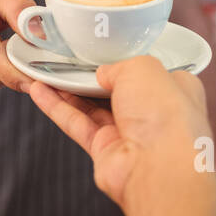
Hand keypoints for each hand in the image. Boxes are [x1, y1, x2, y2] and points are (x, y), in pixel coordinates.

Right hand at [0, 0, 35, 93]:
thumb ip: (19, 8)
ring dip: (16, 60)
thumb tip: (42, 34)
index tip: (39, 82)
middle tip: (33, 38)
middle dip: (27, 59)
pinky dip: (7, 66)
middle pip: (4, 67)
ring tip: (5, 36)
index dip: (15, 72)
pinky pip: (0, 78)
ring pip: (5, 75)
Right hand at [28, 56, 208, 212]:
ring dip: (67, 89)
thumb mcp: (144, 67)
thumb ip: (118, 65)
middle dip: (90, 75)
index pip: (147, 70)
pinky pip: (77, 124)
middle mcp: (153, 113)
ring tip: (45, 70)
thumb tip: (102, 73)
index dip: (124, 59)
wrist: (158, 168)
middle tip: (66, 58)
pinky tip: (40, 91)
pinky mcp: (106, 150)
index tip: (100, 46)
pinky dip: (58, 108)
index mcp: (174, 89)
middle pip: (115, 89)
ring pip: (91, 106)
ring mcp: (129, 133)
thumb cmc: (167, 117)